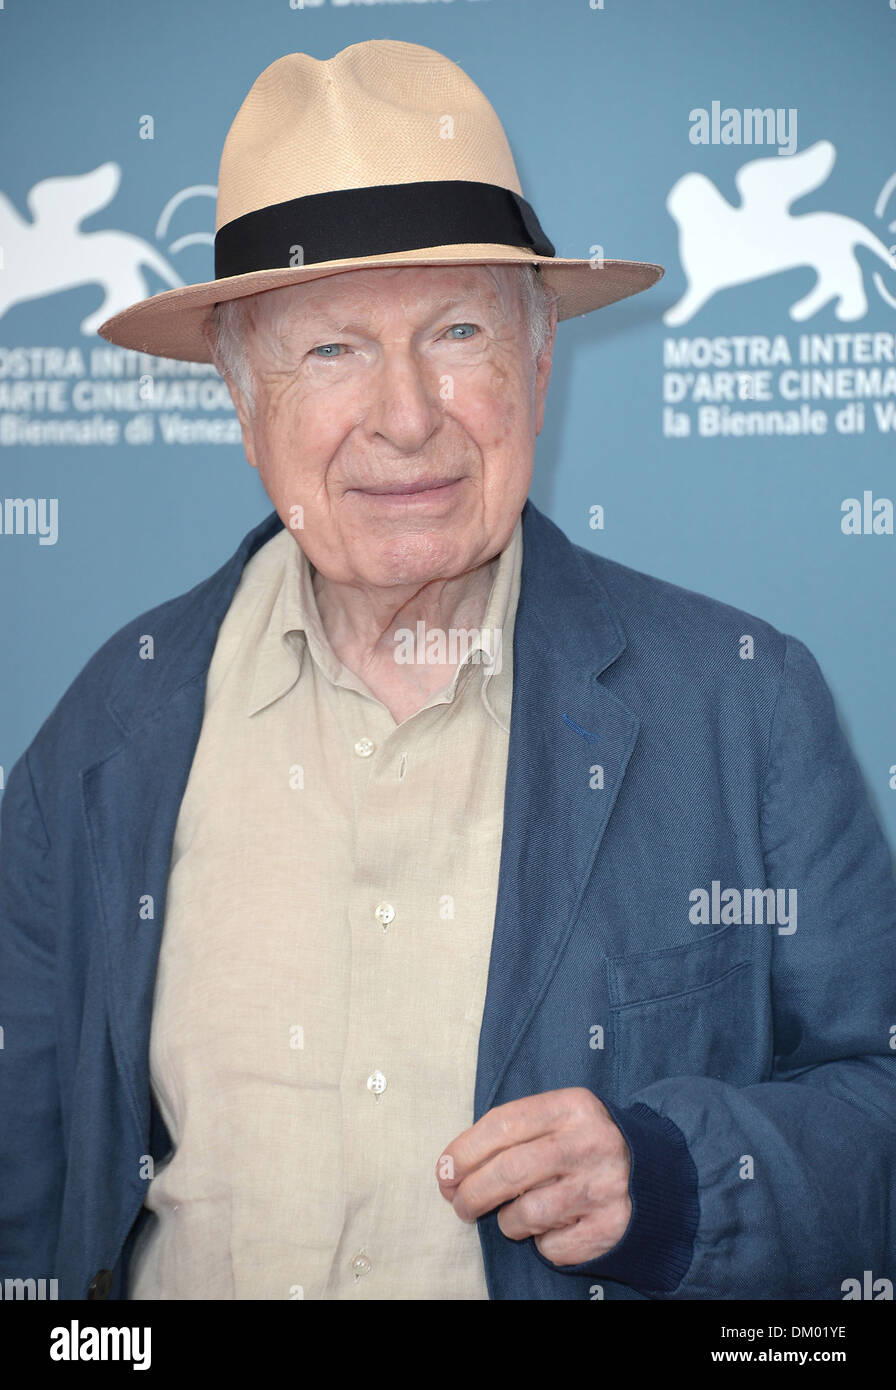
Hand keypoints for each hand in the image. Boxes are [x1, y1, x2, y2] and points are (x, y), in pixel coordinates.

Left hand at [436, 1087, 631, 1265]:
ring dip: (507, 1222)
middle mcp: (590, 1143)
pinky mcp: (610, 1228)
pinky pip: (552, 1247)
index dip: (464, 1151)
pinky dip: (541, 1243)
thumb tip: (449, 1169)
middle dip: (471, 1193)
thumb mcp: (558, 1118)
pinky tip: (552, 1227)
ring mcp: (603, 1187)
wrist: (656, 1174)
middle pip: (509, 1171)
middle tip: (459, 1205)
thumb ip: (511, 1133)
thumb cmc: (583, 1144)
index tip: (443, 1172)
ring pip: (527, 1214)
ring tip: (511, 1217)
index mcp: (572, 1106)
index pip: (503, 1124)